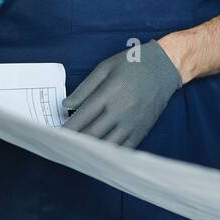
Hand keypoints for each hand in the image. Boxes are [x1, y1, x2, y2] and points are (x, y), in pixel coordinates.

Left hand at [63, 40, 179, 147]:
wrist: (166, 66)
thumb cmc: (133, 64)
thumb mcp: (105, 67)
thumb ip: (84, 88)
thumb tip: (66, 106)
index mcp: (110, 92)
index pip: (82, 117)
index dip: (66, 130)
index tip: (54, 137)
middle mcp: (121, 110)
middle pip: (91, 134)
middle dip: (73, 143)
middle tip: (60, 148)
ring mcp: (133, 122)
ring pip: (106, 145)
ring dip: (89, 151)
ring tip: (75, 154)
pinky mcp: (142, 129)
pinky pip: (123, 149)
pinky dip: (109, 154)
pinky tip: (98, 156)